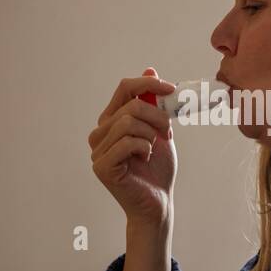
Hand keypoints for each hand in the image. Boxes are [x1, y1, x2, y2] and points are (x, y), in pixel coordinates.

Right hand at [89, 68, 177, 225]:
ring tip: (154, 149)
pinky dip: (144, 148)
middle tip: (168, 133)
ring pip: (128, 122)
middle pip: (130, 105)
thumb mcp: (159, 130)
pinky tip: (145, 159)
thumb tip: (150, 68)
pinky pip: (127, 142)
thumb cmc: (158, 169)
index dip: (148, 83)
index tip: (172, 89)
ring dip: (151, 134)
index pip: (124, 89)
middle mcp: (100, 133)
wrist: (158, 202)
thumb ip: (154, 103)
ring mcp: (98, 151)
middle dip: (157, 116)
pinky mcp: (102, 167)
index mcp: (112, 121)